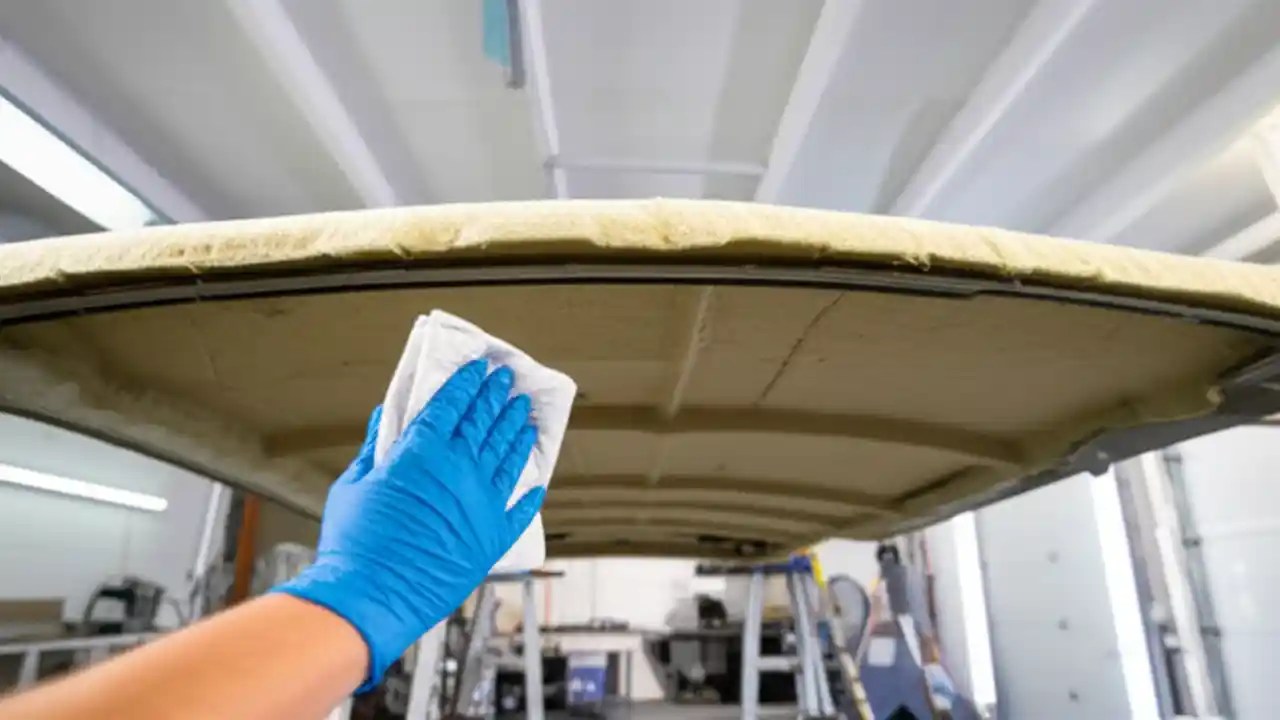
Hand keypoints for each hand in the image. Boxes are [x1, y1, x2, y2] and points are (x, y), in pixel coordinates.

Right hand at [275, 360, 545, 689]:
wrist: (372, 596)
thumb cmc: (355, 542)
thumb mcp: (354, 483)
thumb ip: (374, 448)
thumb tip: (382, 418)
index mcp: (424, 451)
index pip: (453, 404)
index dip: (469, 383)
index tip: (481, 368)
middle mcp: (460, 470)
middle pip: (485, 423)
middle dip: (497, 398)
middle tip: (507, 381)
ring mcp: (482, 503)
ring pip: (508, 456)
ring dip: (517, 432)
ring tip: (525, 414)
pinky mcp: (492, 537)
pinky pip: (520, 510)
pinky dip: (530, 495)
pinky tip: (538, 482)